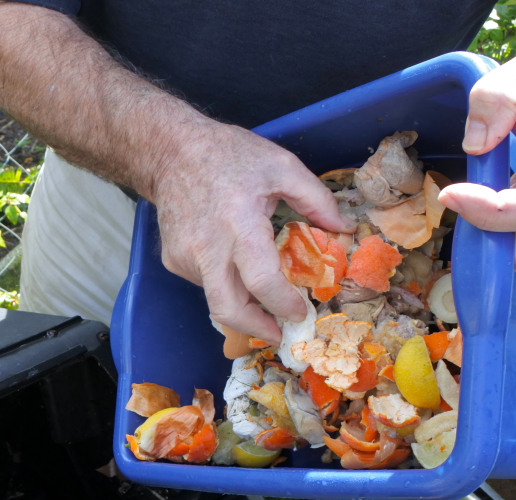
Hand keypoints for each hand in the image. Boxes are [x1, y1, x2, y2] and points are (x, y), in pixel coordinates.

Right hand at [151, 122, 353, 343]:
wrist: (170, 151)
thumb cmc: (228, 155)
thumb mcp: (281, 166)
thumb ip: (316, 199)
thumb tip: (344, 229)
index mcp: (239, 224)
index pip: (261, 281)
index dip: (283, 304)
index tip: (300, 311)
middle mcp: (207, 247)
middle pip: (227, 309)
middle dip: (255, 328)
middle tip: (277, 332)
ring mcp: (185, 256)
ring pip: (216, 297)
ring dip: (241, 302)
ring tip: (259, 291)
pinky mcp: (172, 259)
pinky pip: (203, 281)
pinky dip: (222, 280)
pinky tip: (230, 259)